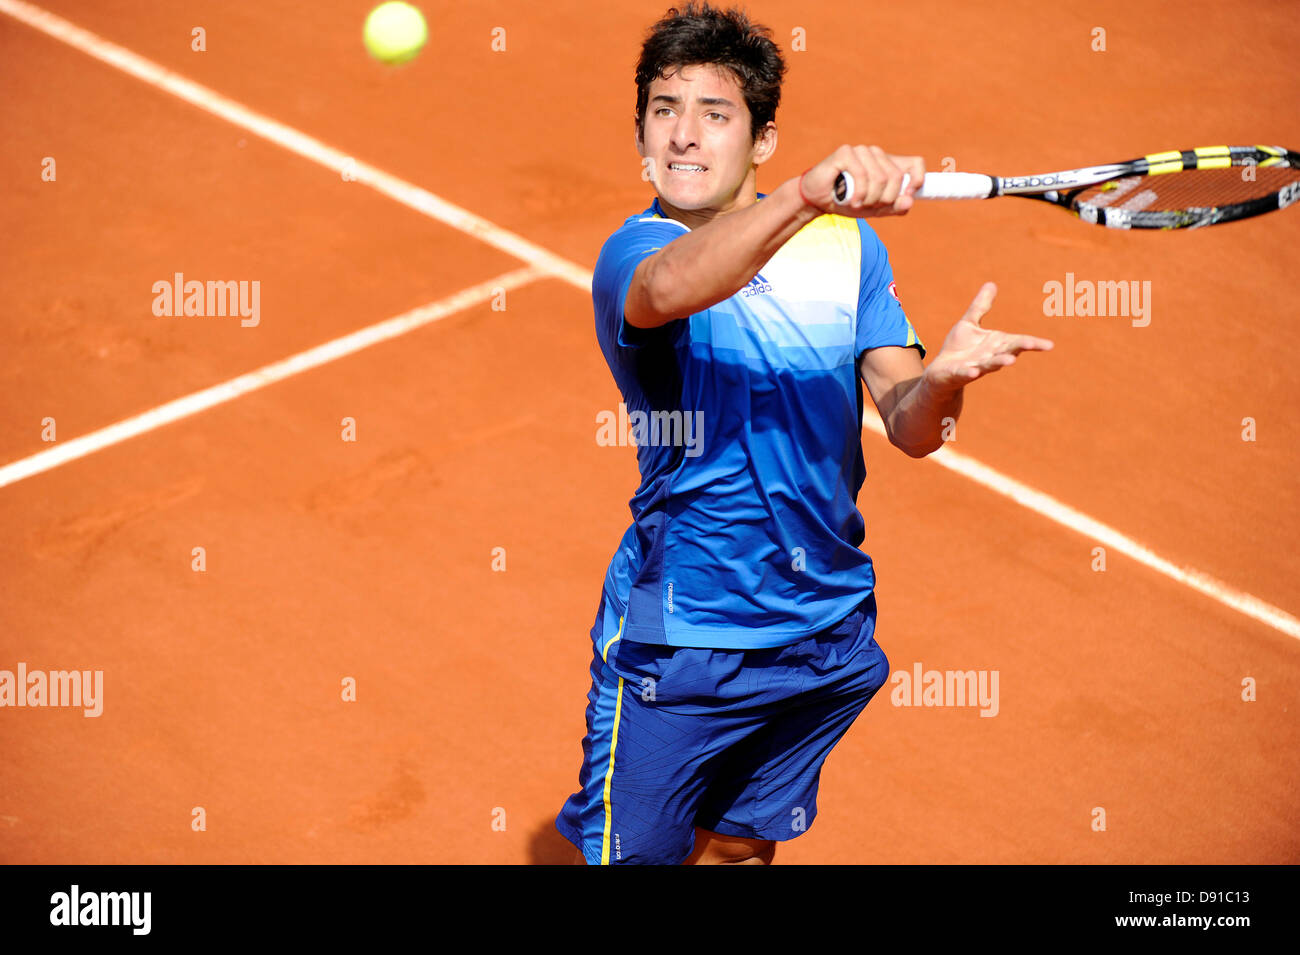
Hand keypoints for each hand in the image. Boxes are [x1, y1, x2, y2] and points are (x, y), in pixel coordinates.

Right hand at [799, 145, 924, 216]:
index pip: (916, 163)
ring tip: (856, 203)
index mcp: (888, 164)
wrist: (817, 201)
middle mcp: (877, 154)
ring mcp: (861, 151)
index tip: (908, 195)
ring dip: (869, 199)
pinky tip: (850, 200)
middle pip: (896, 177)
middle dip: (884, 199)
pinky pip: (862, 175)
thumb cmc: (847, 202)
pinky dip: (858, 194)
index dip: (918, 180)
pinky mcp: (846, 153)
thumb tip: (909, 201)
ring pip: (880, 178)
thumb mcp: (875, 209)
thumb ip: (894, 206)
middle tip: (869, 205)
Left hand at [923, 283, 1053, 393]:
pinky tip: (973, 372)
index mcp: (996, 344)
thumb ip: (980, 307)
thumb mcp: (969, 323)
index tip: (1050, 345)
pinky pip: (965, 374)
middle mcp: (990, 357)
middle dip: (1020, 348)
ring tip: (1010, 360)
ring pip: (990, 364)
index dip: (1033, 343)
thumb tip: (991, 284)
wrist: (940, 372)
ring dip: (1000, 361)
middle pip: (1008, 351)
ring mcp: (975, 366)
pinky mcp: (958, 374)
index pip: (1018, 342)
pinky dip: (970, 373)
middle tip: (1033, 344)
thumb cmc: (958, 349)